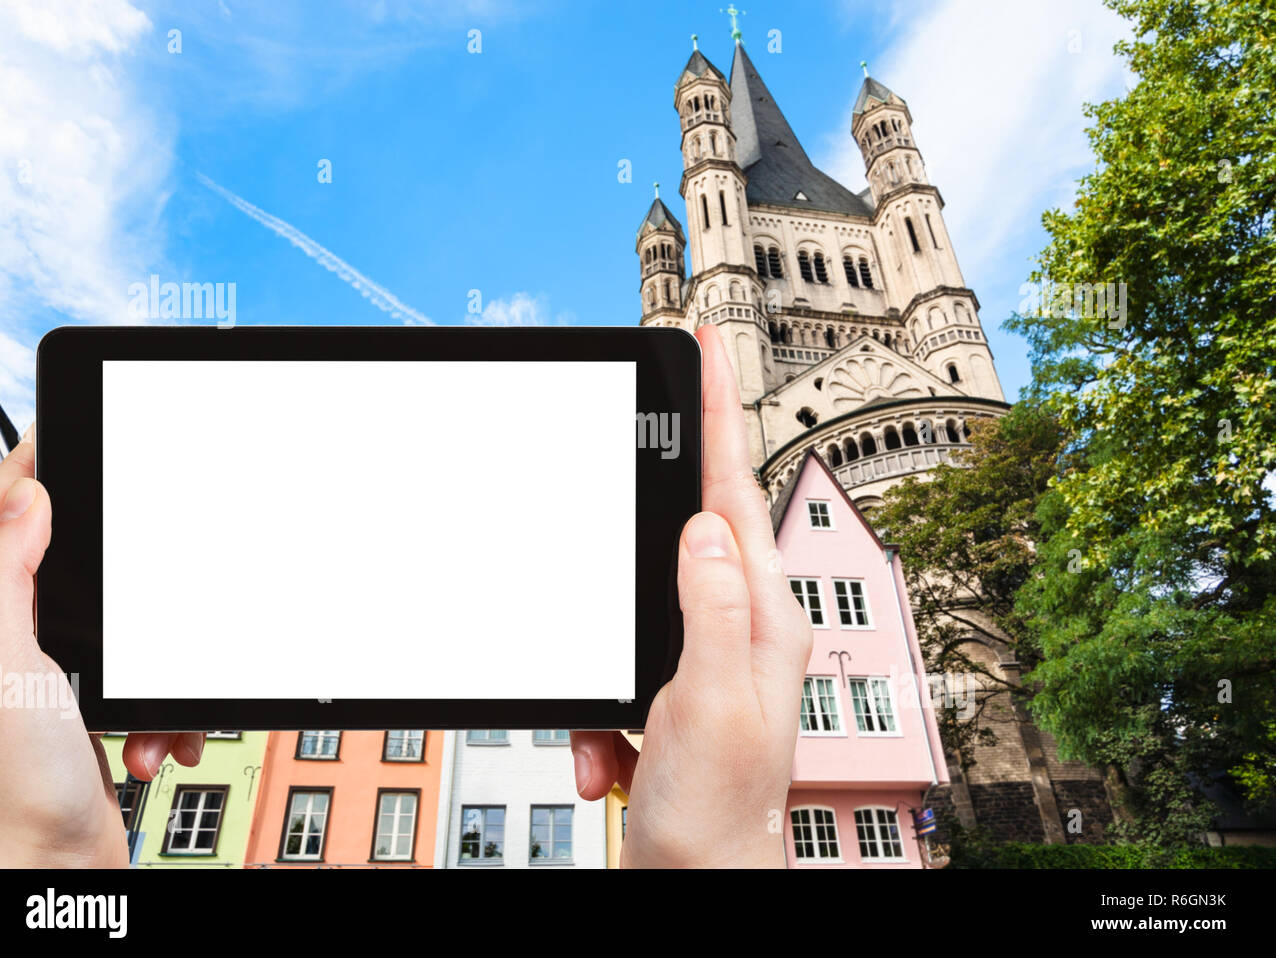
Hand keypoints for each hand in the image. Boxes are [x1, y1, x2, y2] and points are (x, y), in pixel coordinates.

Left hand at [0, 426, 204, 866]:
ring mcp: (60, 681)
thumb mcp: (3, 667)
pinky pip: (153, 686)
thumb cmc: (6, 792)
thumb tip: (23, 496)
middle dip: (130, 585)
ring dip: (159, 673)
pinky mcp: (99, 714)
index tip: (68, 432)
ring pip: (133, 632)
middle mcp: (15, 646)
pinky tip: (155, 741)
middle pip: (81, 569)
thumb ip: (3, 576)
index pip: (1, 522)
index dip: (34, 473)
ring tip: (149, 711)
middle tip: (148, 572)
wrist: (47, 873)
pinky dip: (167, 715)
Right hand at [570, 326, 812, 866]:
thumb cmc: (719, 815)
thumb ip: (709, 610)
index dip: (721, 414)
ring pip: (635, 603)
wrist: (699, 887)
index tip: (707, 348)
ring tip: (609, 741)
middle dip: (658, 496)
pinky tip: (605, 762)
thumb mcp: (708, 705)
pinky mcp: (666, 692)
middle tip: (641, 431)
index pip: (737, 494)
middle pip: (690, 529)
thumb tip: (704, 527)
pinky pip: (614, 668)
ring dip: (602, 661)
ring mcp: (702, 660)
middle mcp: (740, 629)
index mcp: (762, 619)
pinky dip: (593, 714)